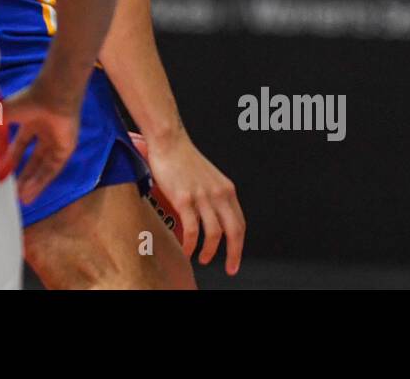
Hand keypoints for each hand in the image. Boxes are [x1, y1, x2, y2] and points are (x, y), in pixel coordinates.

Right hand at [0, 81, 81, 204]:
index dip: (11, 159)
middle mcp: (44, 132)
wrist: (53, 96)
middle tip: (12, 192)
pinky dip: (42, 181)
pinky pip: (53, 169)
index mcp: (31, 121)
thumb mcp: (2, 113)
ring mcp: (56, 141)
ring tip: (21, 199)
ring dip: (32, 182)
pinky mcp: (66, 149)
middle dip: (23, 175)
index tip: (1, 173)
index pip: (21, 145)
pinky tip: (30, 192)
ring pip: (43, 167)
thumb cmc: (28, 100)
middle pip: (33, 159)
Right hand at [142, 130, 244, 273]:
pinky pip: (191, 229)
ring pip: (213, 234)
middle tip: (230, 267)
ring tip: (203, 258)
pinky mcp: (184, 198)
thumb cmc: (183, 158)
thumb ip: (212, 197)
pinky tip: (187, 248)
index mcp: (226, 189)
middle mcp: (218, 193)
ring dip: (209, 251)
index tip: (235, 257)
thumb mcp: (207, 178)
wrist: (169, 141)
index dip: (239, 244)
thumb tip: (210, 220)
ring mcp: (202, 196)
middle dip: (234, 254)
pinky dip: (190, 244)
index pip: (240, 223)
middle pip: (234, 232)